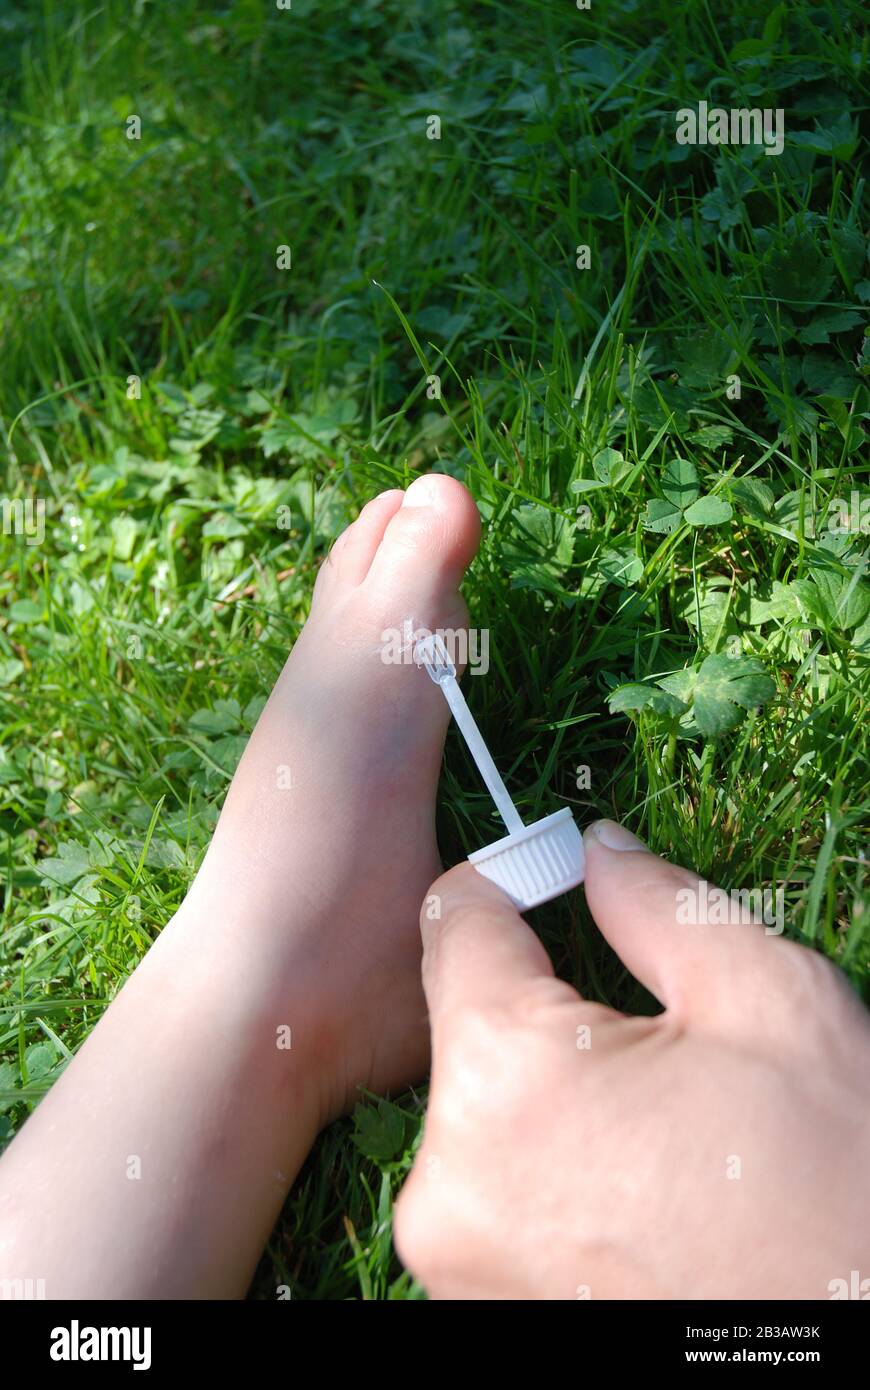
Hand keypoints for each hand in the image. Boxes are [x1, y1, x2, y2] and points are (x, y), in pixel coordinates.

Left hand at [394, 820, 869, 1298]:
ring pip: (482, 1114)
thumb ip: (657, 905)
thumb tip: (598, 851)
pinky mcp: (482, 1311)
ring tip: (661, 1127)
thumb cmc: (837, 1190)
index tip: (556, 873)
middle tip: (649, 1032)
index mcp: (504, 1081)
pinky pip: (494, 1194)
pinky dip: (551, 1168)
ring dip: (552, 1093)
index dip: (511, 880)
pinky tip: (641, 1184)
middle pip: (467, 1026)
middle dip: (545, 1004)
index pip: (456, 925)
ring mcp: (459, 1265)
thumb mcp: (768, 1002)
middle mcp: (446, 1186)